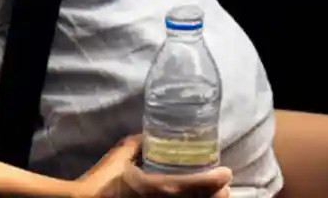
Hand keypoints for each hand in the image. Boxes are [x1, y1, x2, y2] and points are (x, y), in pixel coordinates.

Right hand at [74, 135, 232, 197]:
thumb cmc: (101, 181)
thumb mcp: (119, 155)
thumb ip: (137, 143)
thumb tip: (150, 135)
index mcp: (158, 188)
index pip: (195, 185)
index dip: (215, 180)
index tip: (226, 173)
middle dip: (216, 196)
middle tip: (224, 186)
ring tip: (215, 197)